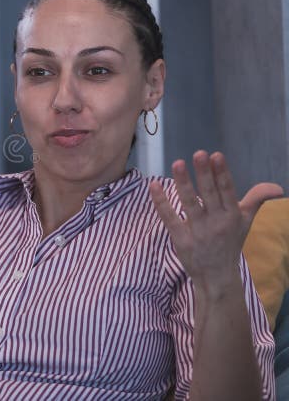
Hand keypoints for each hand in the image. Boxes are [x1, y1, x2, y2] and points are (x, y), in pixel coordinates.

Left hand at [149, 150, 283, 297]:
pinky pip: (170, 218)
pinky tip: (154, 186)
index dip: (222, 173)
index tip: (216, 155)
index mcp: (232, 215)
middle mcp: (217, 222)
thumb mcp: (245, 221)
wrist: (217, 276)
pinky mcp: (181, 239)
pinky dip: (161, 202)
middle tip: (199, 153)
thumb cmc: (230, 243)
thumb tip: (278, 188)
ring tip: (177, 163)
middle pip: (209, 194)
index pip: (227, 190)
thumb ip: (256, 200)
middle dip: (205, 174)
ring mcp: (198, 231)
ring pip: (189, 203)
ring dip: (183, 183)